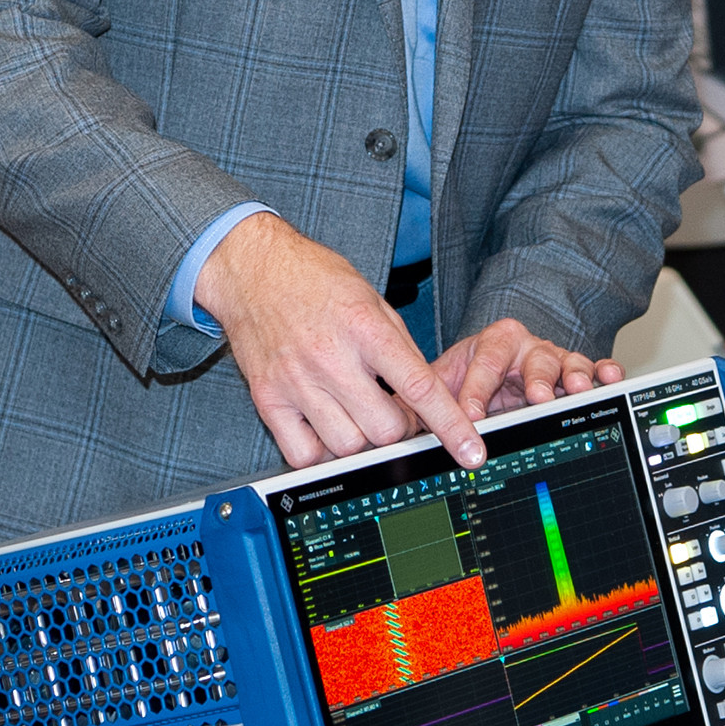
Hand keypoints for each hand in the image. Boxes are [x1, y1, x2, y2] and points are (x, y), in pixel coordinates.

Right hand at [195, 213, 484, 470]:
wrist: (253, 270)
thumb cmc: (316, 281)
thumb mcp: (373, 300)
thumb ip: (402, 348)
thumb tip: (430, 396)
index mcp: (365, 329)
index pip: (420, 388)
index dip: (451, 425)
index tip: (471, 450)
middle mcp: (330, 358)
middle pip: (386, 429)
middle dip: (400, 426)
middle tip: (392, 408)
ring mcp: (296, 382)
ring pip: (349, 446)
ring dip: (363, 439)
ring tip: (356, 412)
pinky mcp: (268, 400)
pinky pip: (304, 454)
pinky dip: (322, 451)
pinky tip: (326, 426)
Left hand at [437, 319, 623, 422]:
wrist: (491, 374)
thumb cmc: (466, 380)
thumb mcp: (441, 386)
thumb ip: (420, 403)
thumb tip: (392, 430)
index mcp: (492, 343)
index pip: (484, 362)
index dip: (477, 390)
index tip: (470, 415)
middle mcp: (528, 349)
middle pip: (536, 359)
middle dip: (535, 379)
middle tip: (535, 396)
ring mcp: (555, 361)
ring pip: (569, 363)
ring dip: (574, 376)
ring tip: (576, 389)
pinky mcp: (576, 375)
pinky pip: (596, 371)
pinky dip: (603, 374)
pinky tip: (608, 379)